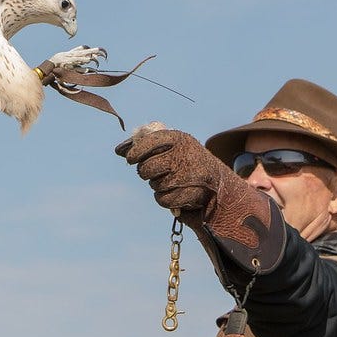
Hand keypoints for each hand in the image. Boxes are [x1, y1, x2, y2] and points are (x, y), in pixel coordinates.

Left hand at [115, 122, 285, 272]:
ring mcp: (187, 175)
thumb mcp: (172, 146)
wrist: (217, 182)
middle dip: (145, 172)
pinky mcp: (190, 193)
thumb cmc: (185, 160)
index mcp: (178, 138)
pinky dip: (163, 198)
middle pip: (146, 167)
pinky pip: (161, 198)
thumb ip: (146, 144)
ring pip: (153, 184)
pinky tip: (173, 192)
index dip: (134, 152)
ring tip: (169, 180)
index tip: (130, 158)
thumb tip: (118, 150)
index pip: (147, 142)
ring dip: (157, 185)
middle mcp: (183, 154)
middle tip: (152, 171)